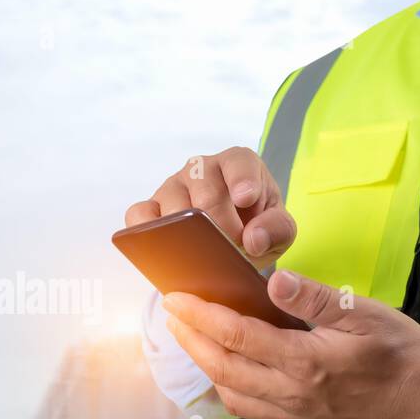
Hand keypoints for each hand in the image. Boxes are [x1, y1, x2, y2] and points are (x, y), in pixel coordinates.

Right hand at [124, 147, 295, 267]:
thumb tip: (253, 239)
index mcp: (237, 164)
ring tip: (203, 255)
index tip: (246, 199)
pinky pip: (139, 214)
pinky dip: (145, 231)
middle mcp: (202, 168)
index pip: (238, 163)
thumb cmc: (256, 227)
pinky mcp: (151, 207)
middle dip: (220, 225)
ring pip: (173, 205)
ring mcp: (173, 186)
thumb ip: (277, 229)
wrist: (232, 242)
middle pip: (206, 192)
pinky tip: (162, 249)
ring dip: (188, 235)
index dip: (242, 180)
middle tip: (232, 249)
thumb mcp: (280, 230)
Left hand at [162, 270, 419, 418]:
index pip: (235, 336)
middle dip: (191, 340)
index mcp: (305, 363)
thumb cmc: (404, 356)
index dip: (199, 315)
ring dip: (206, 367)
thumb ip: (316, 298)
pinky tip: (229, 373)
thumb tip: (272, 280)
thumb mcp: (366, 315)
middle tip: (173, 315)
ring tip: (193, 339)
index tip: (175, 298)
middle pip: (222, 368)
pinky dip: (231, 391)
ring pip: (231, 395)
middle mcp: (292, 396)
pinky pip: (252, 414)